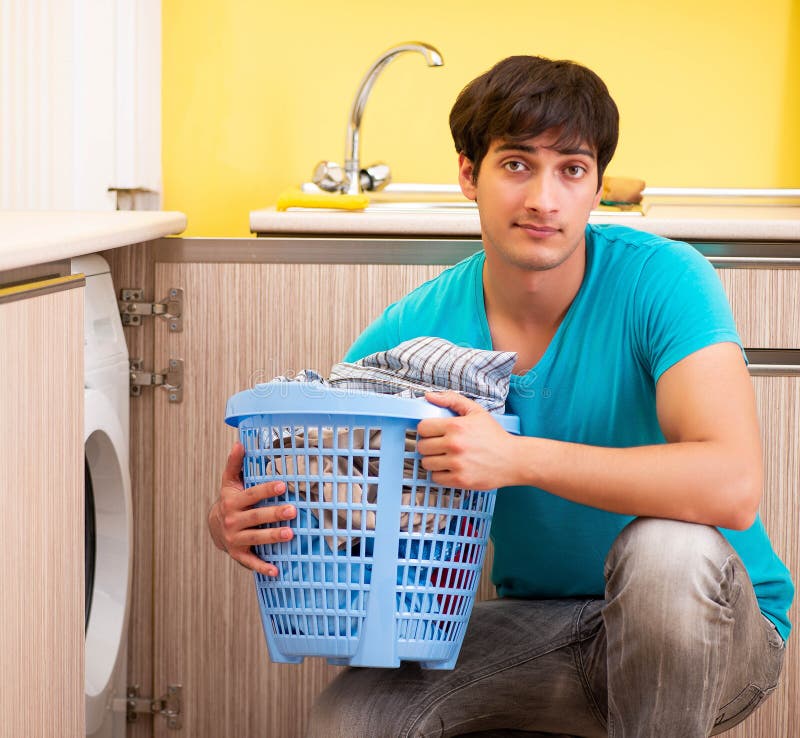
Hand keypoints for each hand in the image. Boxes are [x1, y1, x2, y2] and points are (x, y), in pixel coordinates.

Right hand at [208, 441, 296, 575]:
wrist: (215, 528)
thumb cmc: (230, 501)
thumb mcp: (229, 482)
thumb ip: (234, 464)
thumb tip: (240, 443)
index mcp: (233, 502)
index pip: (251, 495)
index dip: (266, 490)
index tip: (282, 485)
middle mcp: (232, 521)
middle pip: (255, 517)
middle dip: (274, 514)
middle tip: (293, 510)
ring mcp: (235, 539)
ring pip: (255, 538)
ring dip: (272, 537)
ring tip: (290, 534)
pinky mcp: (239, 554)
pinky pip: (251, 561)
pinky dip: (263, 567)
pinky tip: (277, 569)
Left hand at [416, 391, 518, 489]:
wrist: (514, 459)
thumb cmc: (495, 436)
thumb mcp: (476, 411)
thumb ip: (452, 400)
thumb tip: (429, 396)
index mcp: (456, 426)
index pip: (422, 428)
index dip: (427, 430)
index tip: (433, 432)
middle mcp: (454, 445)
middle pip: (422, 447)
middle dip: (429, 445)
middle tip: (440, 445)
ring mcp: (457, 464)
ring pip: (427, 463)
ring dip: (433, 460)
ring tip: (445, 457)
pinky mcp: (460, 480)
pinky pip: (436, 478)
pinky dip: (441, 474)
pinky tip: (451, 468)